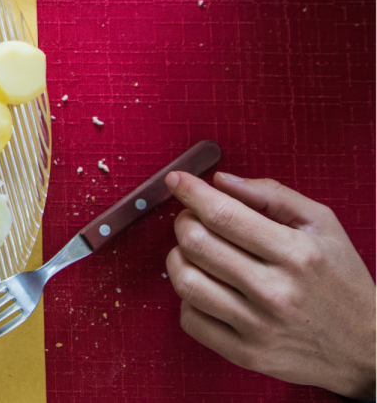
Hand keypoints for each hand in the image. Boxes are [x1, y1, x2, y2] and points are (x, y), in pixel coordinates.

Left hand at [165, 171, 375, 398]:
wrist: (368, 347)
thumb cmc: (343, 281)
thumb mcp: (323, 226)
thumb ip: (272, 195)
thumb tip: (220, 181)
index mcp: (296, 253)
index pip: (223, 215)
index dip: (191, 192)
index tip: (177, 181)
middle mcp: (275, 290)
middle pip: (196, 243)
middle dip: (184, 221)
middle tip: (192, 218)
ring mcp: (258, 326)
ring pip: (186, 281)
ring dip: (178, 258)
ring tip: (194, 253)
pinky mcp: (246, 354)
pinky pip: (190, 320)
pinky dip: (187, 299)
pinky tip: (206, 288)